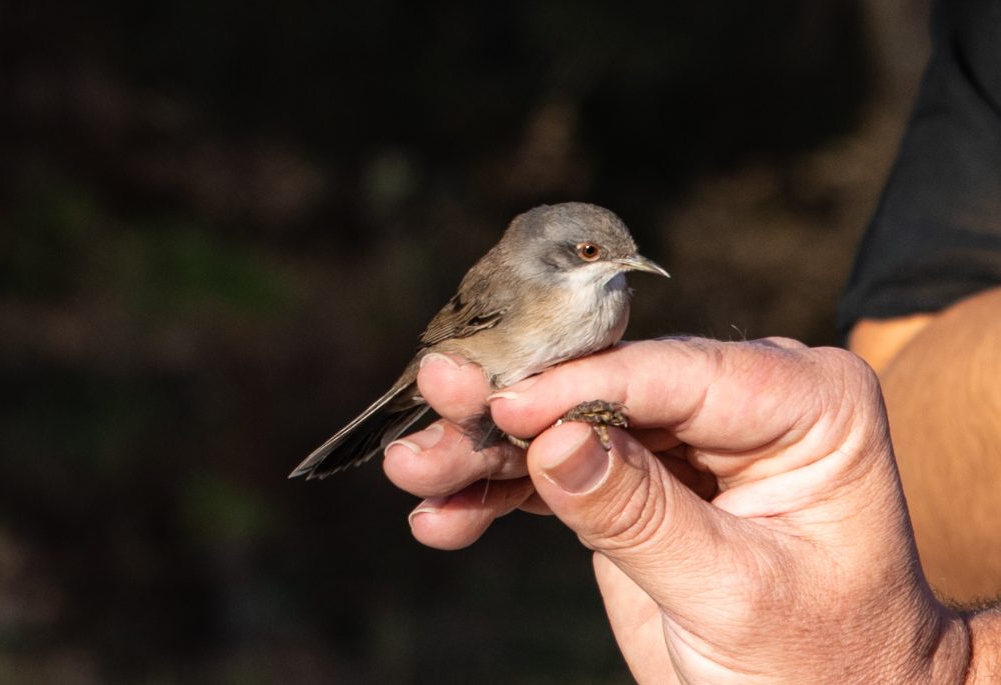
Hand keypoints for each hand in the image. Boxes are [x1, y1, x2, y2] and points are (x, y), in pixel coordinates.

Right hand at [384, 338, 968, 682]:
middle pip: (604, 385)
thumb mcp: (734, 594)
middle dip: (513, 405)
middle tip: (434, 394)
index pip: (675, 374)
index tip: (502, 404)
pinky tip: (443, 517)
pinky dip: (498, 494)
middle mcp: (738, 399)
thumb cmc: (821, 658)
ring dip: (486, 450)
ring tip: (414, 469)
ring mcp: (679, 436)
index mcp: (806, 399)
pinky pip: (557, 473)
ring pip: (566, 425)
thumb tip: (550, 441)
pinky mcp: (635, 477)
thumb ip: (641, 515)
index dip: (580, 387)